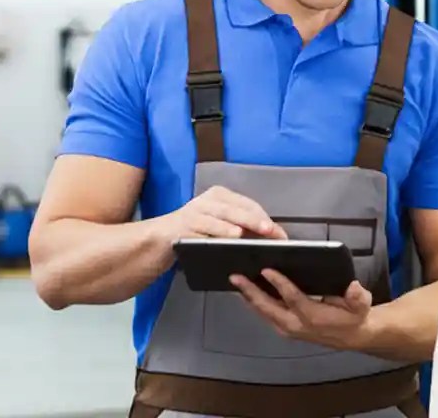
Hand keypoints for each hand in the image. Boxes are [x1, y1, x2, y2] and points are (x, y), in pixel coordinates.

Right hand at [162, 186, 288, 240]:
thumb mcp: (218, 226)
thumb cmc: (193, 234)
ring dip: (236, 225)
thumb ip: (240, 228)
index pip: (248, 205)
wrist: (157, 241)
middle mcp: (207, 200)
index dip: (265, 218)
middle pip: (236, 209)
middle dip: (255, 221)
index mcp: (219, 196)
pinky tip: (227, 238)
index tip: (280, 234)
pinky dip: (216, 233)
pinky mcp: (182, 227)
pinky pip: (202, 230)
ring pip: (220, 217)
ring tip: (252, 233)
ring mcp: (194, 213)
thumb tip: (269, 237)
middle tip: (271, 232)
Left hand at [231, 269, 372, 350]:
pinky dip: (252, 303)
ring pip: (263, 312)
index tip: (266, 270)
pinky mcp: (283, 327)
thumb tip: (353, 287)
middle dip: (251, 291)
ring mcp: (287, 328)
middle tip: (236, 276)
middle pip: (269, 307)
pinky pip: (264, 314)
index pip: (293, 298)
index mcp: (314, 316)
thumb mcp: (361, 305)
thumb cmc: (354, 316)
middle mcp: (296, 324)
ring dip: (247, 297)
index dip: (279, 284)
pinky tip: (243, 291)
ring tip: (234, 281)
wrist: (351, 336)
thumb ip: (358, 297)